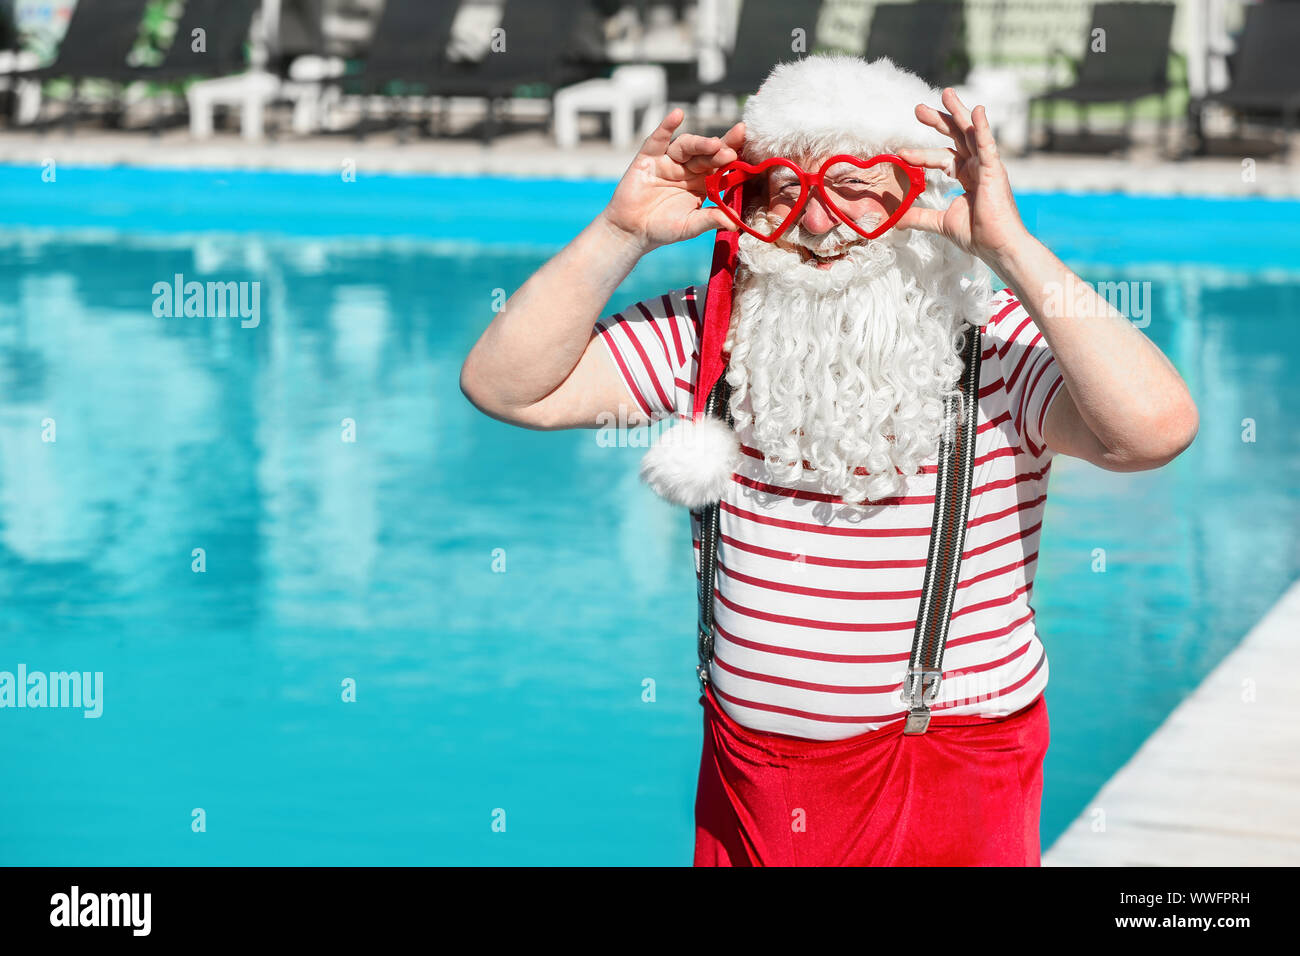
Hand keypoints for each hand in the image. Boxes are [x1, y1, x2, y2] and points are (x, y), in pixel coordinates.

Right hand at [599, 109, 744, 252]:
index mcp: (702, 182)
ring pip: (686, 146)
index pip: (721, 164)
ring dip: (700, 143)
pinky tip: (677, 115)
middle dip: (720, 148)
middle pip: (707, 152)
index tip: (747, 148)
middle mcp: (688, 168)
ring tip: (713, 144)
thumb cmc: (662, 229)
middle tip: (732, 147)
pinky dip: (666, 126)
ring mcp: (668, 161)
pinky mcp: (648, 158)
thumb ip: (710, 220)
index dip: (732, 155)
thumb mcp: (689, 226)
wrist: (631, 232)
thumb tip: (735, 222)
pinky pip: (658, 139)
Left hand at [895, 88, 1030, 267]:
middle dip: (938, 121)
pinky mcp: (994, 171)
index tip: (900, 152)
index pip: (941, 158)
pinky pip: (987, 145)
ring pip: (971, 133)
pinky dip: (982, 127)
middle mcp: (977, 167)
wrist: (997, 247)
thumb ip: (919, 217)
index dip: (921, 154)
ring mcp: (987, 166)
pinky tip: (977, 110)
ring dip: (958, 113)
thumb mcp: (940, 222)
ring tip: (945, 94)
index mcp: (967, 176)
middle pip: (956, 137)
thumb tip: (895, 219)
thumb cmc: (977, 235)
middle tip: (918, 109)